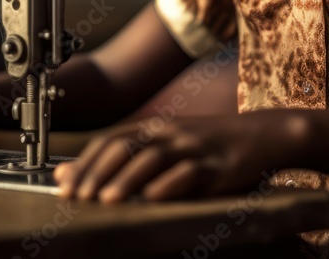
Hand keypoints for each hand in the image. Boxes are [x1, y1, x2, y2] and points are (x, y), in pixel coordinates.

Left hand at [53, 110, 308, 203]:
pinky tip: (152, 199)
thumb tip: (75, 172)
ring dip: (127, 179)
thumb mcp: (168, 148)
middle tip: (79, 196)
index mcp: (154, 128)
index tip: (65, 185)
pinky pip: (189, 173)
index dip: (85, 162)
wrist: (263, 136)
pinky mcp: (216, 164)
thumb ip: (127, 159)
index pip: (110, 140)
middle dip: (98, 172)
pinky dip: (169, 185)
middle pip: (125, 147)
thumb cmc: (210, 147)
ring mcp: (193, 146)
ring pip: (153, 158)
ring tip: (107, 200)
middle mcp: (169, 132)